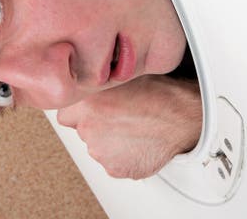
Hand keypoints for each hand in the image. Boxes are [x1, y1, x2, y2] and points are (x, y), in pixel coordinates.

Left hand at [57, 75, 201, 179]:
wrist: (182, 117)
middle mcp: (89, 129)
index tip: (91, 111)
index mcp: (87, 104)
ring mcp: (101, 152)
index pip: (64, 115)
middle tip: (118, 118)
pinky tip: (138, 143)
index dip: (80, 112)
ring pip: (97, 148)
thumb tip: (89, 85)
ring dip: (109, 141)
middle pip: (81, 131)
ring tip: (132, 129)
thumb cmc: (158, 94)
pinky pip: (113, 162)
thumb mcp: (122, 78)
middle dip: (95, 126)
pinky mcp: (115, 169)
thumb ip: (98, 87)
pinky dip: (123, 156)